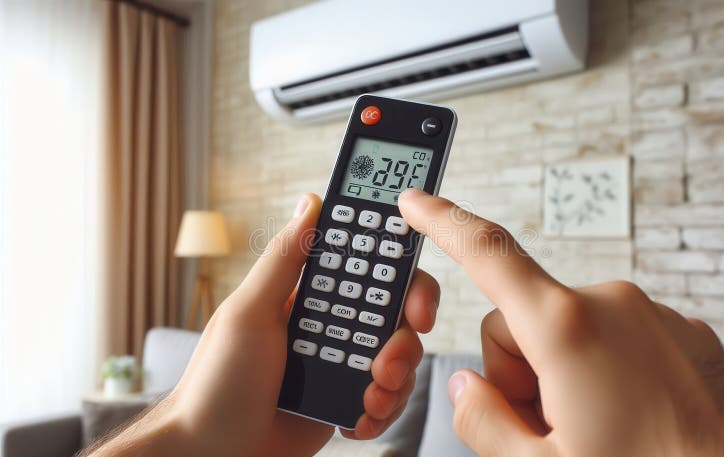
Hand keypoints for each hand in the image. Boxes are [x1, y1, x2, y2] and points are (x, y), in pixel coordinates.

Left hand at [86, 194, 438, 456]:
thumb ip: (284, 259)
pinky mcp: (344, 402)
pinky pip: (387, 401)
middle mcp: (333, 327)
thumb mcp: (249, 312)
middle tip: (386, 363)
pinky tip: (358, 420)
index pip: (371, 272)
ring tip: (368, 398)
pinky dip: (383, 411)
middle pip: (397, 318)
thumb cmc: (217, 381)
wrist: (213, 452)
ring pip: (400, 361)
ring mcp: (341, 366)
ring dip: (395, 382)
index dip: (402, 281)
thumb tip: (311, 202)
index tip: (416, 304)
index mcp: (313, 297)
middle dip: (404, 342)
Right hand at [398, 188, 723, 456]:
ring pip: (568, 331)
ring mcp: (652, 316)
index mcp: (568, 328)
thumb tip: (466, 387)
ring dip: (563, 376)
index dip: (442, 222)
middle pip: (521, 319)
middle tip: (550, 428)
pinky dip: (604, 373)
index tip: (416, 202)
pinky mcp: (680, 333)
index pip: (487, 254)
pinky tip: (629, 419)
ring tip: (597, 430)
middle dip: (518, 372)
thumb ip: (482, 421)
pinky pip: (614, 338)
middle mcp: (611, 305)